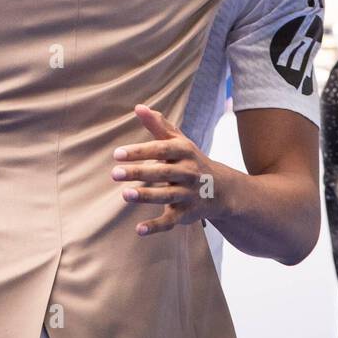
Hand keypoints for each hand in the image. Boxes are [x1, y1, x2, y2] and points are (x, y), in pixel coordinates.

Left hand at [113, 104, 219, 235]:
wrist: (223, 189)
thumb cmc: (191, 160)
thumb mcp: (179, 141)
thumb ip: (158, 125)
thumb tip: (138, 107)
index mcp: (184, 151)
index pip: (160, 149)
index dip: (140, 151)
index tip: (117, 154)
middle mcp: (188, 172)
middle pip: (162, 172)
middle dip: (139, 172)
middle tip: (114, 173)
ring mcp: (188, 194)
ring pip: (167, 196)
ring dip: (146, 196)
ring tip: (125, 195)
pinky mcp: (187, 214)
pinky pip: (171, 221)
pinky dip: (156, 226)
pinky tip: (139, 229)